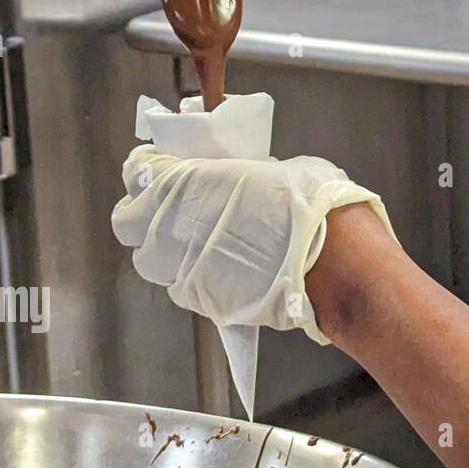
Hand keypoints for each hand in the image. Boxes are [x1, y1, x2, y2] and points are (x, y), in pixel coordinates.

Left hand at [111, 147, 395, 343]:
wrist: (338, 263)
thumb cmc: (312, 205)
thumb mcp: (275, 168)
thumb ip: (239, 174)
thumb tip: (238, 179)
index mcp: (185, 183)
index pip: (138, 171)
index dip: (149, 168)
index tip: (164, 165)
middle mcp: (171, 229)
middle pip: (130, 222)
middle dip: (148, 213)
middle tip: (181, 205)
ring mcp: (183, 270)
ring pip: (152, 261)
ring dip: (168, 248)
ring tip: (204, 238)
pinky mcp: (203, 302)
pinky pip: (182, 286)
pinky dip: (194, 275)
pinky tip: (226, 265)